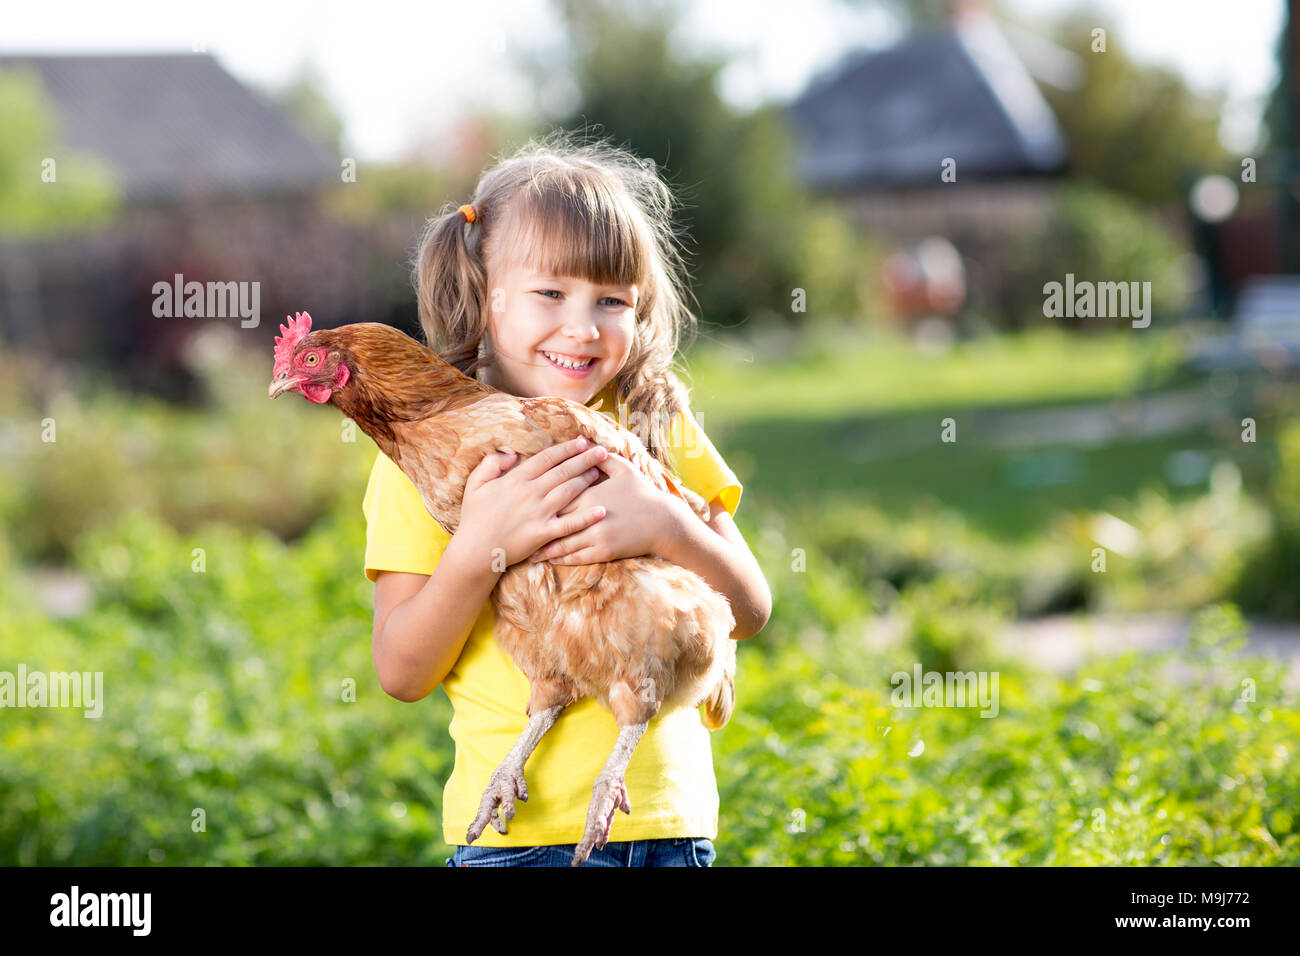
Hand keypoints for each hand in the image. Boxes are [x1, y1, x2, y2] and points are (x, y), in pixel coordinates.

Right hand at [457, 437, 608, 568]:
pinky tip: (601, 511)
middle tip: (602, 451)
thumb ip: (491, 464)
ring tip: (599, 473)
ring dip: (586, 481)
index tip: (581, 441)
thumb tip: (512, 454)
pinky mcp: (543, 534)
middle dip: (584, 459)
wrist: (475, 551)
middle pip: (563, 471)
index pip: (547, 458)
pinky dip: (586, 518)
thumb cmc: (475, 517)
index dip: (566, 448)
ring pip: (569, 492)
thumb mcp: (475, 484)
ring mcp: (538, 514)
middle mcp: (530, 493)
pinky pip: (569, 524)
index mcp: (516, 479)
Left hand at [527, 449, 683, 565]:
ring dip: (543, 548)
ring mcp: (595, 535)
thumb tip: (585, 441)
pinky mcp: (603, 551)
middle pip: (553, 521)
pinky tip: (550, 559)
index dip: (539, 500)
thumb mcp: (623, 469)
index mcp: (589, 494)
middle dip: (534, 526)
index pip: (556, 496)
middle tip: (514, 528)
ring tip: (527, 549)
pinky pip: (576, 557)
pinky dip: (561, 558)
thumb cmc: (642, 493)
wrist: (663, 522)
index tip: (522, 502)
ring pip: (561, 543)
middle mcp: (588, 515)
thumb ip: (601, 456)